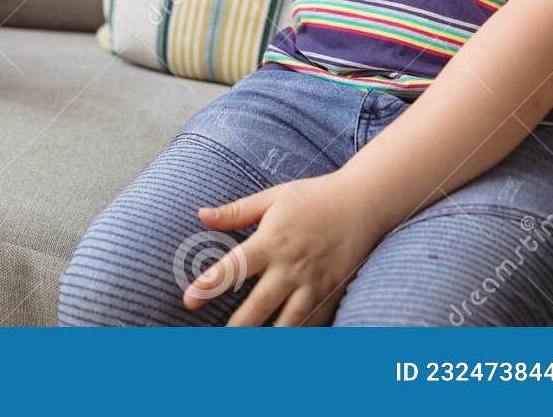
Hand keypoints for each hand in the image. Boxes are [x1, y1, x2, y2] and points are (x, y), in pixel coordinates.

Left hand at [184, 172, 387, 326]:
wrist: (363, 203)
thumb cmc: (314, 197)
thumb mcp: (273, 197)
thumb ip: (236, 211)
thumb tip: (201, 215)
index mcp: (271, 242)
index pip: (234, 268)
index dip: (209, 286)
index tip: (188, 301)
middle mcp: (291, 267)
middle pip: (258, 306)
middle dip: (235, 328)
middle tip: (212, 343)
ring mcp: (313, 285)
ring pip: (287, 324)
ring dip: (265, 341)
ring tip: (245, 354)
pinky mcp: (331, 295)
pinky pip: (312, 326)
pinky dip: (297, 338)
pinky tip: (281, 346)